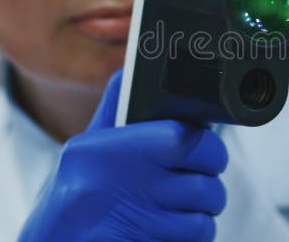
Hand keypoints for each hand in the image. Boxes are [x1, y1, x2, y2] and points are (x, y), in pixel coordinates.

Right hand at [18, 70, 227, 240]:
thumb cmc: (76, 195)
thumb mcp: (86, 150)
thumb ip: (115, 109)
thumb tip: (135, 64)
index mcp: (99, 151)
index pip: (180, 138)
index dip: (207, 147)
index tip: (208, 153)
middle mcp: (106, 186)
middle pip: (201, 184)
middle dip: (211, 187)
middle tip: (202, 186)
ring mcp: (122, 224)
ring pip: (200, 220)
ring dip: (201, 219)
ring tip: (181, 213)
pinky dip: (189, 241)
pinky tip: (168, 233)